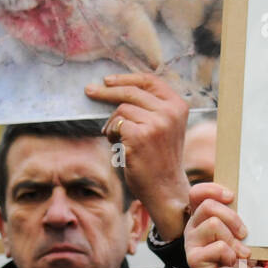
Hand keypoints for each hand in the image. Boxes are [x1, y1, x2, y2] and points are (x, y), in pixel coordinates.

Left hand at [87, 73, 190, 240]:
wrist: (165, 189)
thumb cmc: (160, 159)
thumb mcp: (164, 127)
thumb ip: (150, 107)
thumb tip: (116, 87)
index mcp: (178, 106)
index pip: (150, 81)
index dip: (126, 78)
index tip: (108, 80)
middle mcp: (170, 112)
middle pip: (131, 92)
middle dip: (106, 92)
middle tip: (89, 91)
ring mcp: (157, 123)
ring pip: (121, 110)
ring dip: (112, 124)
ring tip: (117, 140)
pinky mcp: (140, 136)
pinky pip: (115, 124)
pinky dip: (111, 134)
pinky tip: (117, 146)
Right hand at [185, 182, 249, 267]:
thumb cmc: (237, 255)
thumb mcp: (239, 232)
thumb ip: (237, 218)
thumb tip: (251, 202)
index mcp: (201, 216)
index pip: (197, 194)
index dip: (213, 190)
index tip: (231, 196)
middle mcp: (192, 226)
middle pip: (208, 206)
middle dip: (232, 218)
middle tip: (244, 233)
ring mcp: (191, 242)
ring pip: (214, 224)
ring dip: (233, 240)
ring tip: (240, 253)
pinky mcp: (193, 258)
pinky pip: (219, 246)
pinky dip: (231, 255)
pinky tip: (230, 263)